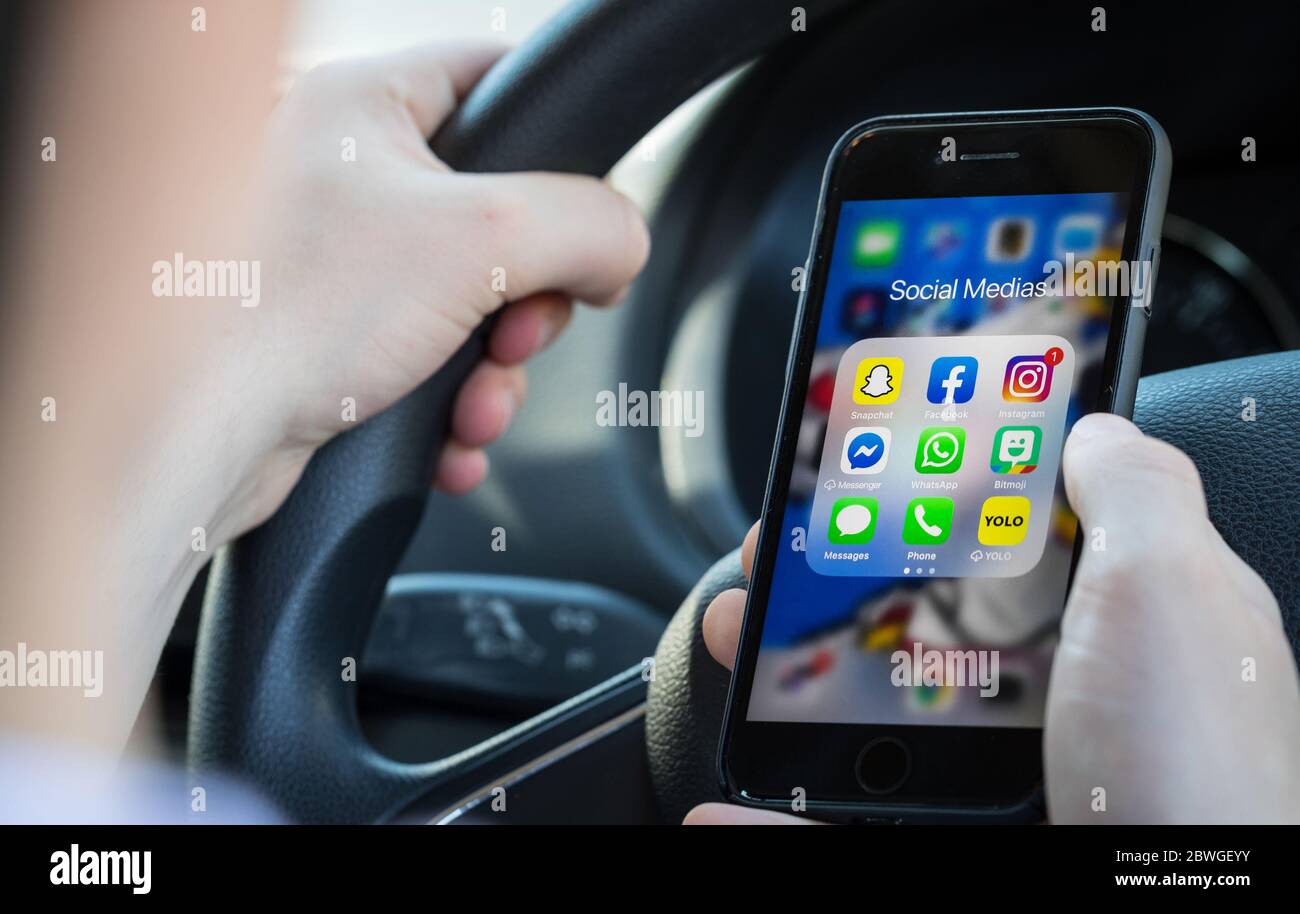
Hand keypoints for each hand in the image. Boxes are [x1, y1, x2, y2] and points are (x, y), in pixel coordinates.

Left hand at [228, 42, 648, 524]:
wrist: (189, 443)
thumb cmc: (292, 318)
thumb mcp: (484, 243)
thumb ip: (588, 223)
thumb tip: (624, 245)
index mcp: (362, 107)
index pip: (498, 79)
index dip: (563, 147)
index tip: (590, 215)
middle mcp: (340, 174)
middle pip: (500, 218)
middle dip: (528, 304)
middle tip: (518, 335)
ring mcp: (330, 261)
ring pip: (470, 305)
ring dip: (494, 373)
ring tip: (473, 411)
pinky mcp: (325, 339)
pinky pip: (427, 361)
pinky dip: (450, 408)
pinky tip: (445, 442)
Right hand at [686, 414, 1299, 823]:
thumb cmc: (1198, 784)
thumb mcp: (1175, 595)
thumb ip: (1138, 492)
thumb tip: (1095, 424)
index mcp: (1119, 622)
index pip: (1022, 523)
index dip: (941, 478)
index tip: (869, 451)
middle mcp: (1062, 696)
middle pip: (924, 608)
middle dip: (833, 569)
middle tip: (777, 548)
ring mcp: (1003, 776)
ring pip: (866, 709)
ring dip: (778, 670)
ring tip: (727, 634)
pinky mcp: (953, 837)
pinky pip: (834, 827)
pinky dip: (772, 821)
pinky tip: (726, 808)